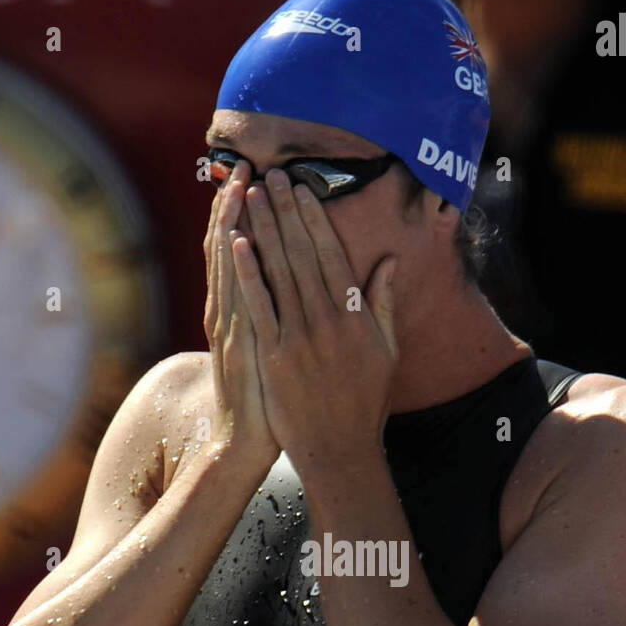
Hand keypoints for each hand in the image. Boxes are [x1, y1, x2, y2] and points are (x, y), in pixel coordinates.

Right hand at [202, 163, 277, 466]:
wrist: (246, 443)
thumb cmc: (268, 400)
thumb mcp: (272, 351)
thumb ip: (277, 315)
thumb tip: (286, 287)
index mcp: (242, 311)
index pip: (243, 250)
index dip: (249, 214)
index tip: (259, 179)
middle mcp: (230, 312)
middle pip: (233, 248)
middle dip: (240, 206)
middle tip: (248, 165)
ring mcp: (232, 327)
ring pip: (231, 265)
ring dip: (235, 224)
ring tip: (241, 185)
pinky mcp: (240, 346)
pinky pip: (238, 301)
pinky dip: (235, 270)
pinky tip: (234, 240)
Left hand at [230, 169, 396, 474]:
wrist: (340, 450)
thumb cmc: (365, 403)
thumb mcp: (386, 352)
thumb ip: (383, 304)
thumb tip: (388, 261)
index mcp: (354, 316)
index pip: (332, 254)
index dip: (315, 218)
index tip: (303, 188)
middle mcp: (327, 320)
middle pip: (302, 254)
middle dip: (286, 211)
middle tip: (271, 175)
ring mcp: (299, 338)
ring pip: (279, 272)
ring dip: (264, 229)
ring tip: (252, 195)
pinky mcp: (275, 356)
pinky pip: (259, 306)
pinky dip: (247, 273)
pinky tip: (237, 243)